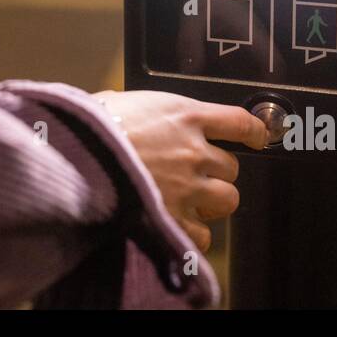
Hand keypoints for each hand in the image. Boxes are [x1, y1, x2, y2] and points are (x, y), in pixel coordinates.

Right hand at [93, 90, 267, 251]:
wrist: (78, 155)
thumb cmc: (90, 127)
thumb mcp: (118, 101)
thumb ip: (141, 111)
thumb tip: (133, 114)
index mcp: (185, 115)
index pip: (240, 123)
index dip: (255, 132)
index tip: (258, 137)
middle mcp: (194, 151)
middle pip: (232, 168)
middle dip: (216, 172)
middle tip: (196, 173)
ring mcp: (188, 186)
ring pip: (226, 200)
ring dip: (212, 202)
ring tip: (191, 200)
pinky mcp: (174, 217)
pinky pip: (203, 234)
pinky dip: (194, 233)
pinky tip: (178, 224)